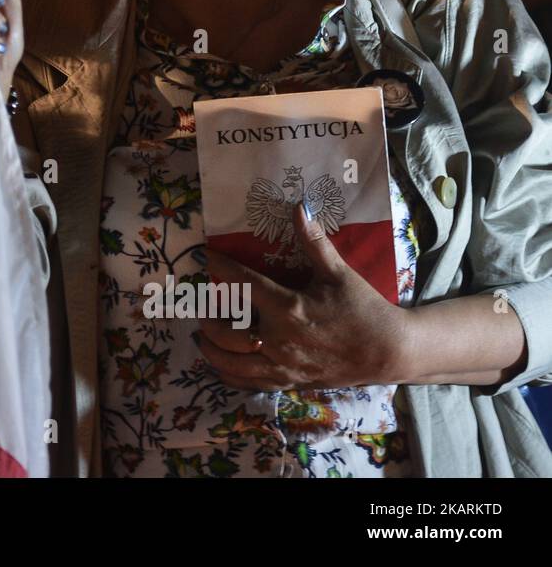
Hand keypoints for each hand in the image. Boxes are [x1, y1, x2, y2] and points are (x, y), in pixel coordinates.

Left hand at [194, 201, 407, 390]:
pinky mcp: (289, 382)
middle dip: (207, 316)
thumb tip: (298, 206)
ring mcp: (282, 365)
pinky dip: (228, 375)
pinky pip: (249, 383)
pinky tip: (218, 365)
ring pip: (231, 362)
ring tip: (200, 335)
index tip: (207, 257)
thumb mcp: (338, 273)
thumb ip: (314, 242)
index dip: (220, 267)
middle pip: (225, 330)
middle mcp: (279, 339)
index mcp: (288, 308)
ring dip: (210, 348)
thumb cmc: (363, 309)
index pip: (242, 284)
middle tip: (200, 304)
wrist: (389, 352)